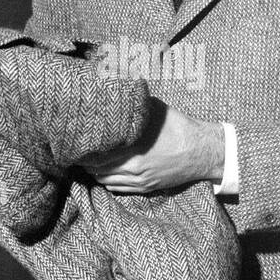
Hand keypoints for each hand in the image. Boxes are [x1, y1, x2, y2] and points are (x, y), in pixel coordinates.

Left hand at [78, 103, 224, 193]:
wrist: (202, 151)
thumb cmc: (178, 127)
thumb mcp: (155, 109)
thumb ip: (133, 105)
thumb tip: (115, 90)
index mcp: (133, 149)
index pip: (97, 155)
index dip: (83, 150)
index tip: (76, 142)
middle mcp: (134, 168)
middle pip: (97, 170)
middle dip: (85, 162)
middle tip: (78, 151)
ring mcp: (139, 181)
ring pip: (105, 181)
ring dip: (95, 172)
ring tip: (87, 162)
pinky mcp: (146, 188)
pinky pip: (118, 189)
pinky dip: (106, 182)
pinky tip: (102, 173)